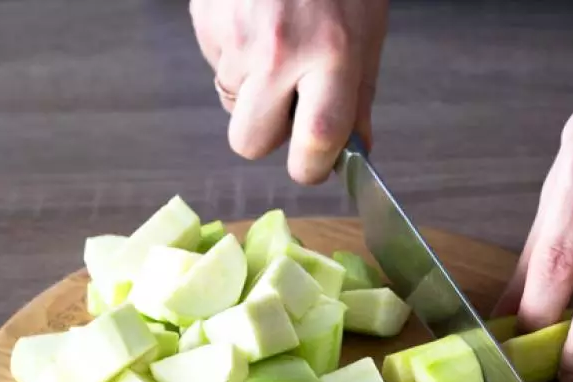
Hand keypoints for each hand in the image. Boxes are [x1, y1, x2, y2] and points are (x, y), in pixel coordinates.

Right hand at [189, 0, 387, 183]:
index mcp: (332, 56)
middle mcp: (280, 52)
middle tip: (286, 109)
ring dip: (251, 89)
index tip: (312, 166)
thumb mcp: (366, 35)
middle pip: (249, 142)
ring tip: (275, 46)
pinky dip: (235, 56)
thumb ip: (358, 98)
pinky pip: (216, 65)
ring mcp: (236, 38)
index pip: (316, 141)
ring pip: (230, 103)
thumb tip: (353, 152)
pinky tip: (256, 24)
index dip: (311, 168)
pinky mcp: (206, 23)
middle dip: (266, 135)